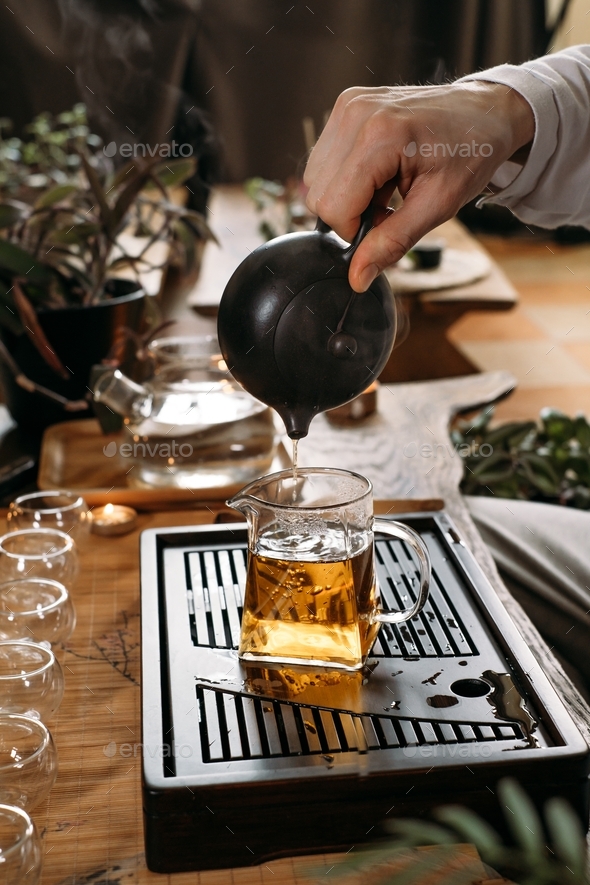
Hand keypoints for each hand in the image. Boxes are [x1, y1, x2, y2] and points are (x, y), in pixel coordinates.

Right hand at [304, 81, 533, 290]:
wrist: (485, 112)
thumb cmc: (471, 153)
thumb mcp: (438, 206)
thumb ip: (392, 243)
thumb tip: (357, 278)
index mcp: (381, 135)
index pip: (333, 206)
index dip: (355, 230)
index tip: (387, 223)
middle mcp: (356, 113)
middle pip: (318, 194)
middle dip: (350, 214)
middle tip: (389, 208)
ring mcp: (348, 105)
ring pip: (315, 180)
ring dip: (347, 196)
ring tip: (386, 189)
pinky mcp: (345, 106)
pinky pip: (324, 161)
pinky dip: (346, 177)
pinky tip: (378, 173)